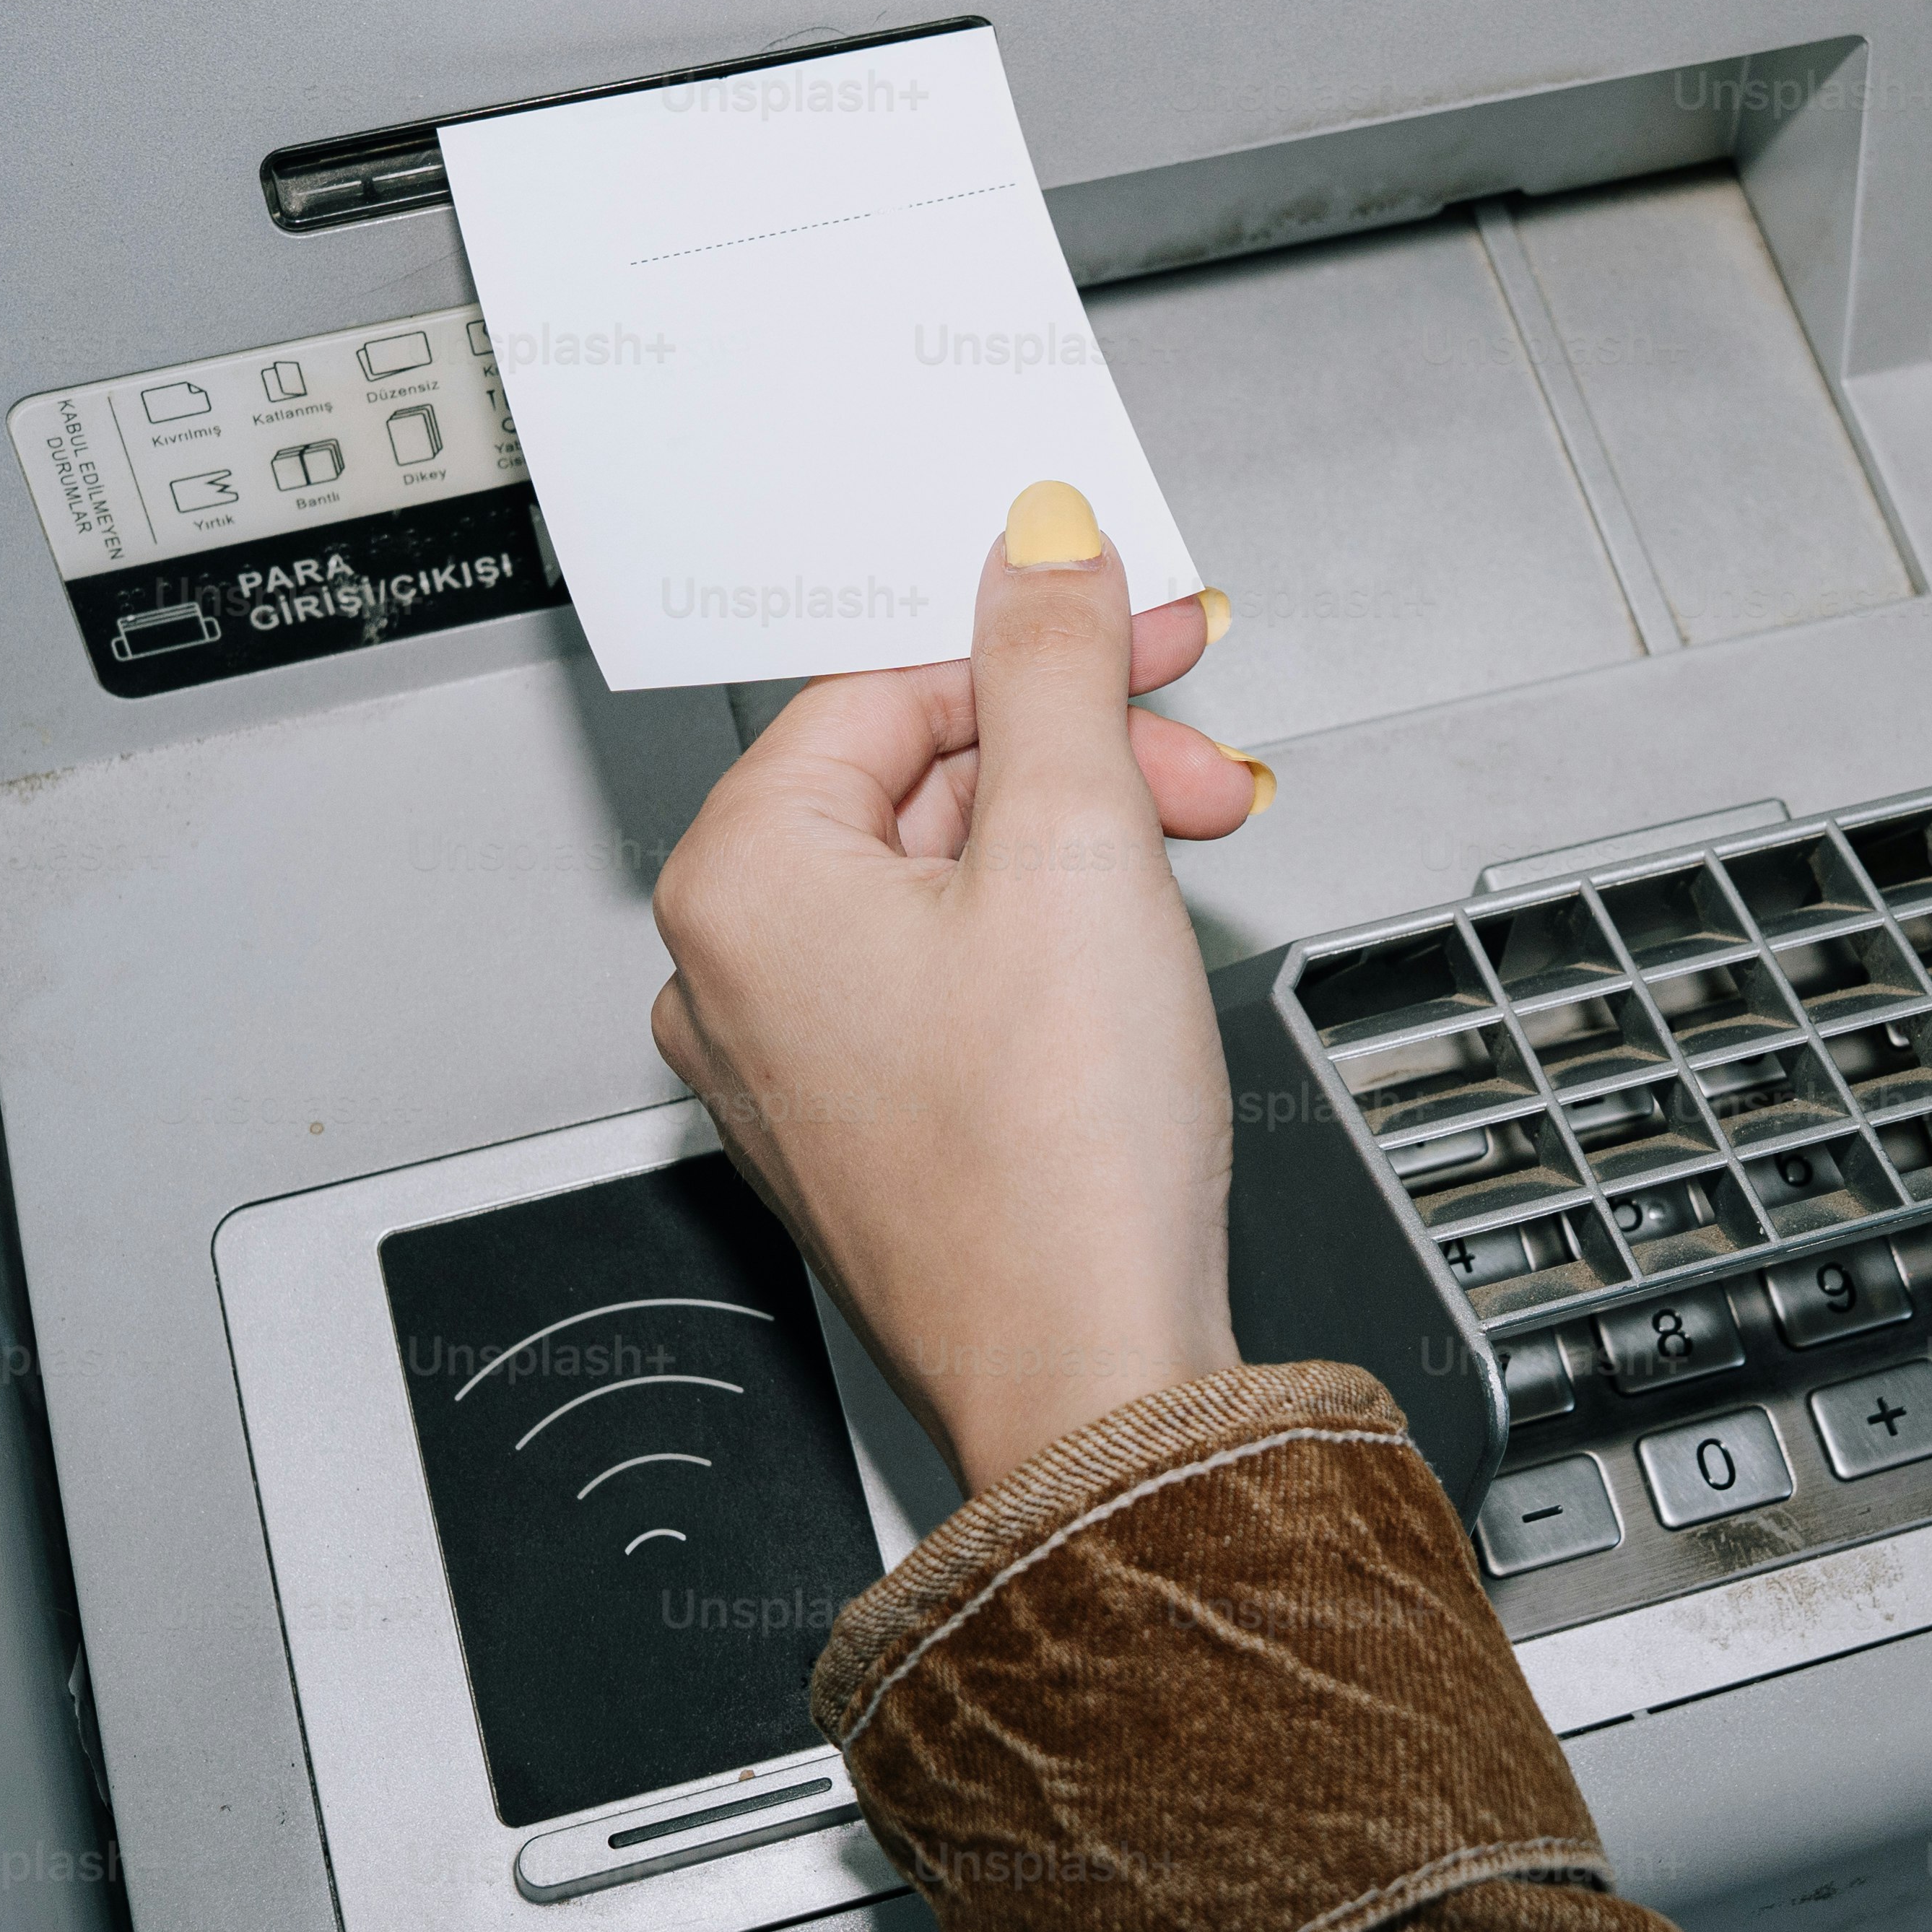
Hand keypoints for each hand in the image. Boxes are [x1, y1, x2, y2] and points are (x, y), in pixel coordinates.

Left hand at [650, 482, 1270, 1492]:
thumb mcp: (1078, 843)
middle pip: (916, 781)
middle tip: (1198, 765)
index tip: (1146, 637)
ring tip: (1186, 863)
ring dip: (1077, 845)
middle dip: (1078, 757)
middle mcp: (733, 975)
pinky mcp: (866, 1130)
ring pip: (941, 881)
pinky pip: (943, 979)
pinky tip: (1130, 959)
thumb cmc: (1056, 1164)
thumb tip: (1036, 548)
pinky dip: (1044, 942)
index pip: (889, 688)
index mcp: (738, 884)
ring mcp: (793, 1065)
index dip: (1042, 649)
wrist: (1097, 1382)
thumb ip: (1053, 667)